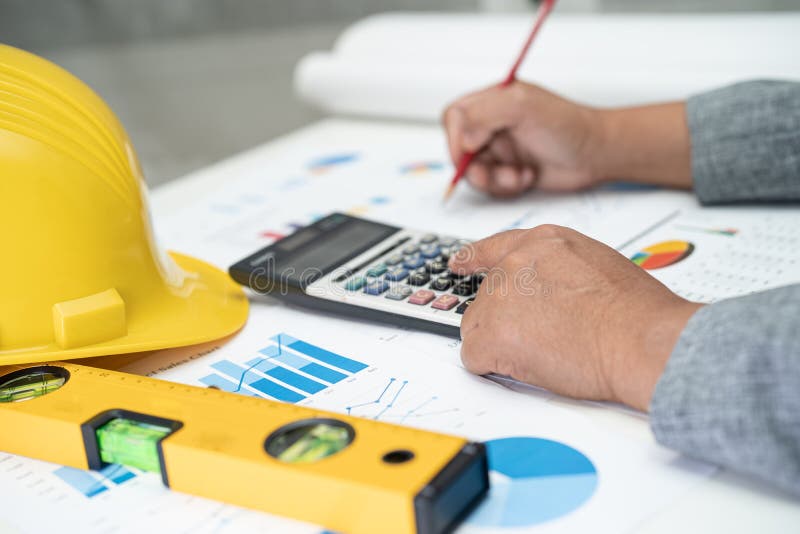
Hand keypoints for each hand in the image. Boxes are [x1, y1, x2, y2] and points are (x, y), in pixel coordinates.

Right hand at [442, 82, 603, 197]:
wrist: (596, 154)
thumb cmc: (570, 125)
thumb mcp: (524, 107)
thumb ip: (485, 114)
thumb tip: (460, 137)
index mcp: (492, 101)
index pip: (455, 117)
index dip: (454, 137)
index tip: (467, 152)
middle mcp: (493, 125)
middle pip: (458, 149)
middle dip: (474, 166)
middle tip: (492, 172)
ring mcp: (500, 150)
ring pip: (473, 171)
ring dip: (493, 179)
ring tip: (516, 176)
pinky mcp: (508, 171)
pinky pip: (490, 186)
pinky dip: (505, 187)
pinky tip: (526, 177)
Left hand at [449, 225, 701, 410]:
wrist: (640, 339)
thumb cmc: (635, 312)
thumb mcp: (596, 263)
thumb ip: (558, 269)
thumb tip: (549, 292)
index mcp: (542, 243)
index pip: (496, 247)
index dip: (475, 258)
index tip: (459, 263)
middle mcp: (515, 264)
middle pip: (486, 299)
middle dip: (506, 321)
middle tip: (545, 338)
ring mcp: (499, 297)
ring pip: (478, 329)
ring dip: (501, 345)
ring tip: (546, 351)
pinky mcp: (491, 334)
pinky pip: (474, 357)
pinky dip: (495, 367)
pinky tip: (530, 365)